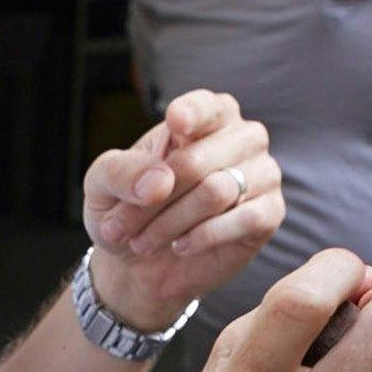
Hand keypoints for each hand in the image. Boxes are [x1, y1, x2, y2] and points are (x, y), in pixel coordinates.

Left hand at [85, 90, 283, 329]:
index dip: (193, 113)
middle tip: (118, 227)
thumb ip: (123, 172)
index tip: (175, 124)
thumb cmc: (125, 209)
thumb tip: (160, 182)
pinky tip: (181, 245)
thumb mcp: (101, 184)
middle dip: (153, 200)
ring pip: (218, 192)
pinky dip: (203, 237)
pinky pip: (245, 219)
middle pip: (201, 160)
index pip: (209, 107)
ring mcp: (262, 174)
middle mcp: (242, 139)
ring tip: (143, 241)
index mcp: (206, 118)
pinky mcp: (269, 213)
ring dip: (169, 223)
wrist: (139, 264)